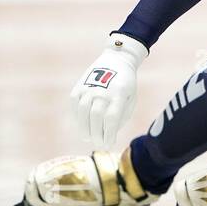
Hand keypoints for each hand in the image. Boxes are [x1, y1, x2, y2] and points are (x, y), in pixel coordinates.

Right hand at [68, 33, 147, 149]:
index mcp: (119, 93)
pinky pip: (75, 105)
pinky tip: (82, 125)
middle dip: (97, 134)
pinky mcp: (78, 87)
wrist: (116, 61)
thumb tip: (108, 134)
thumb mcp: (131, 99)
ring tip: (88, 138)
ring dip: (84, 128)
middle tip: (99, 144)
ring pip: (83, 112)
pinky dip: (77, 118)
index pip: (111, 118)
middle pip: (96, 116)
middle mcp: (103, 89)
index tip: (109, 144)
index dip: (109, 134)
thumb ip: (122, 116)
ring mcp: (89, 87)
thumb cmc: (126, 85)